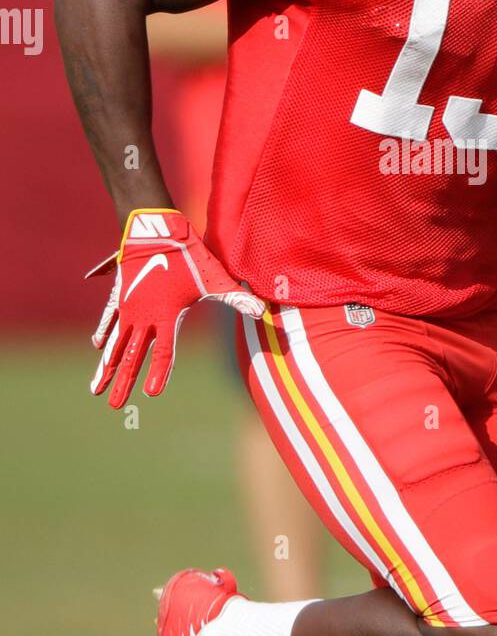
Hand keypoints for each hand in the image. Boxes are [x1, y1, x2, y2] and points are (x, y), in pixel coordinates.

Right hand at [88, 209, 264, 408]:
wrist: (156, 228)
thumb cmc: (188, 254)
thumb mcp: (214, 278)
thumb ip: (235, 298)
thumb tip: (262, 311)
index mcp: (167, 316)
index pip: (165, 352)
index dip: (159, 373)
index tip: (152, 393)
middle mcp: (144, 315)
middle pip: (132, 357)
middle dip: (123, 383)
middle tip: (115, 406)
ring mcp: (130, 306)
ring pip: (116, 344)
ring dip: (107, 367)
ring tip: (96, 389)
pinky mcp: (121, 294)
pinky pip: (110, 318)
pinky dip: (105, 333)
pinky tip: (98, 347)